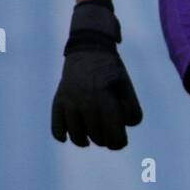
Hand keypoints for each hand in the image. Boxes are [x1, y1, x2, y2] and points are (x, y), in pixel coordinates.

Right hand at [51, 0, 142, 148]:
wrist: (89, 48)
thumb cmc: (111, 71)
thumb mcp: (127, 87)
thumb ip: (131, 110)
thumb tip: (122, 127)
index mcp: (104, 95)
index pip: (113, 132)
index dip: (119, 142)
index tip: (120, 141)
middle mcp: (84, 99)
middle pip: (97, 136)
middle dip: (105, 140)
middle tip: (108, 136)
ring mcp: (69, 100)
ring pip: (76, 136)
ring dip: (85, 141)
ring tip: (91, 138)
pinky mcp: (58, 99)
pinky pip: (57, 127)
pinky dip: (62, 135)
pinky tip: (70, 136)